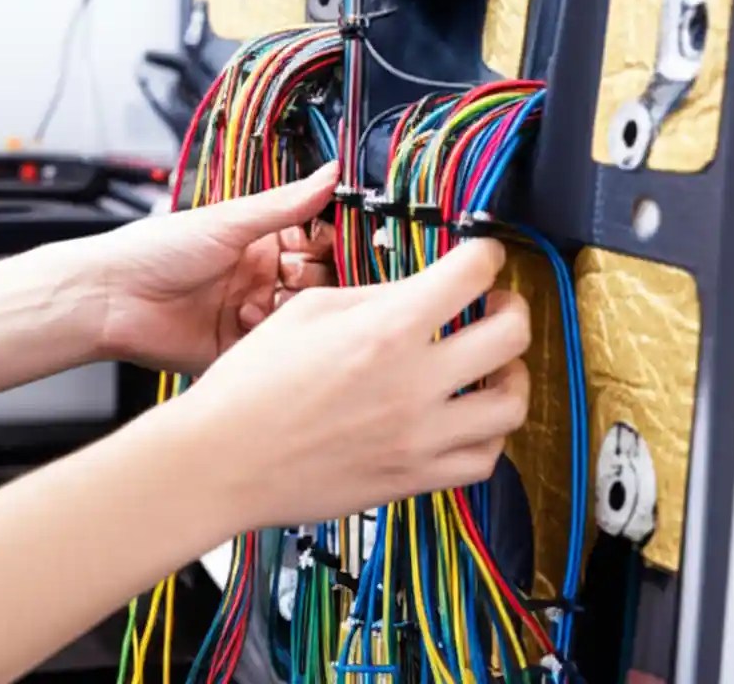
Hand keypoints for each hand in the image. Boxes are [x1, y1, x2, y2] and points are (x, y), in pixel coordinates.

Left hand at [90, 164, 338, 373]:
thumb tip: (330, 173)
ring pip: (299, 316)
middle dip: (308, 278)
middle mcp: (258, 277)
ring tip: (262, 300)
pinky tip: (245, 321)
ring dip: (288, 307)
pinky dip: (269, 334)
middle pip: (315, 281)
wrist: (110, 299)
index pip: (314, 242)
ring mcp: (249, 314)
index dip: (323, 244)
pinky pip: (273, 347)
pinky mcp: (237, 348)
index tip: (320, 243)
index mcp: (259, 242)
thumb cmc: (154, 251)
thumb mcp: (228, 221)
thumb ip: (286, 204)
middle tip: (286, 272)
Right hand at [160, 238, 531, 528]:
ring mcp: (420, 436)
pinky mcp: (414, 478)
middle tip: (498, 306)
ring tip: (494, 368)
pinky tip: (470, 418)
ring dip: (512, 376)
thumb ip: (374, 297)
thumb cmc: (249, 386)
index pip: (473, 273)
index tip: (483, 257)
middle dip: (513, 309)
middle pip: (513, 335)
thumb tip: (418, 293)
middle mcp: (415, 382)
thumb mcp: (306, 311)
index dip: (486, 254)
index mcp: (388, 328)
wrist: (220, 461)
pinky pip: (484, 459)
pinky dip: (489, 435)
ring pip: (512, 404)